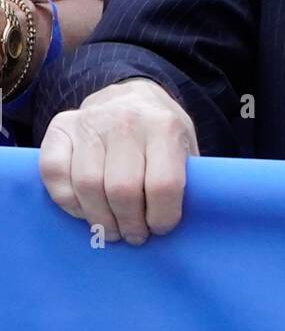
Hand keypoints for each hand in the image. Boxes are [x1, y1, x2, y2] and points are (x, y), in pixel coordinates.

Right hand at [39, 79, 198, 244]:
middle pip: (122, 189)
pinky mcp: (61, 127)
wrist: (130, 95)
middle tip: (134, 235)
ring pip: (87, 185)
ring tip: (112, 229)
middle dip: (129, 223)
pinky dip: (67, 200)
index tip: (161, 227)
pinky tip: (84, 209)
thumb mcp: (185, 145)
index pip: (163, 184)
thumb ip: (185, 177)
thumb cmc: (160, 130)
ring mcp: (89, 121)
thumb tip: (178, 221)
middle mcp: (126, 120)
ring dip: (99, 219)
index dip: (162, 216)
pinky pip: (54, 173)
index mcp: (164, 126)